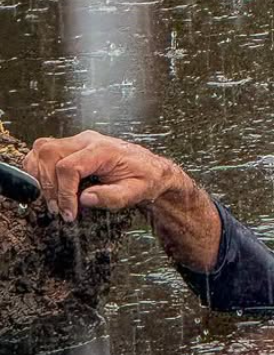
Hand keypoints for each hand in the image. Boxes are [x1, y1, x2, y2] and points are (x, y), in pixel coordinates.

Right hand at [23, 131, 221, 270]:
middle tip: (59, 209)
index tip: (69, 213)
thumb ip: (113, 197)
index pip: (70, 166)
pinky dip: (40, 169)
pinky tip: (51, 188)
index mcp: (104, 150)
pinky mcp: (73, 146)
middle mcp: (88, 140)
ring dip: (40, 176)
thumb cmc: (147, 179)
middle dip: (48, 185)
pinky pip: (45, 152)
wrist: (152, 170)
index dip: (64, 193)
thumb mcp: (136, 192)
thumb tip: (85, 199)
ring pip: (42, 149)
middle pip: (49, 154)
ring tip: (54, 200)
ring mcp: (78, 141)